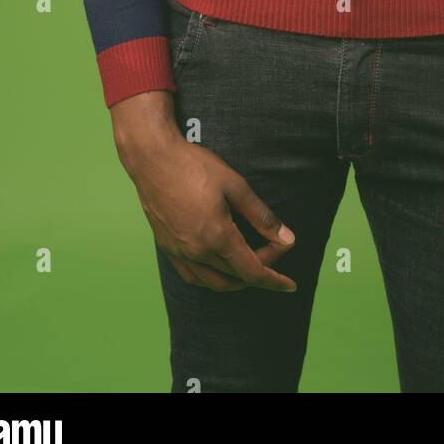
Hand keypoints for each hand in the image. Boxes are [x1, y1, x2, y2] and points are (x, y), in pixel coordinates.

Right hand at [118, 122, 297, 293]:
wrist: (152, 158)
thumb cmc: (194, 166)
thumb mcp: (235, 186)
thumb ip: (261, 216)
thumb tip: (287, 238)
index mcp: (217, 237)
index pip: (253, 272)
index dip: (275, 281)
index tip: (291, 285)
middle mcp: (197, 252)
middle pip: (236, 276)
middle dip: (261, 269)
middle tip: (274, 251)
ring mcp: (179, 252)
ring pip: (213, 282)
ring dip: (236, 281)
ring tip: (252, 269)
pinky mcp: (167, 247)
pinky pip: (192, 276)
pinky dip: (211, 279)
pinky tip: (219, 269)